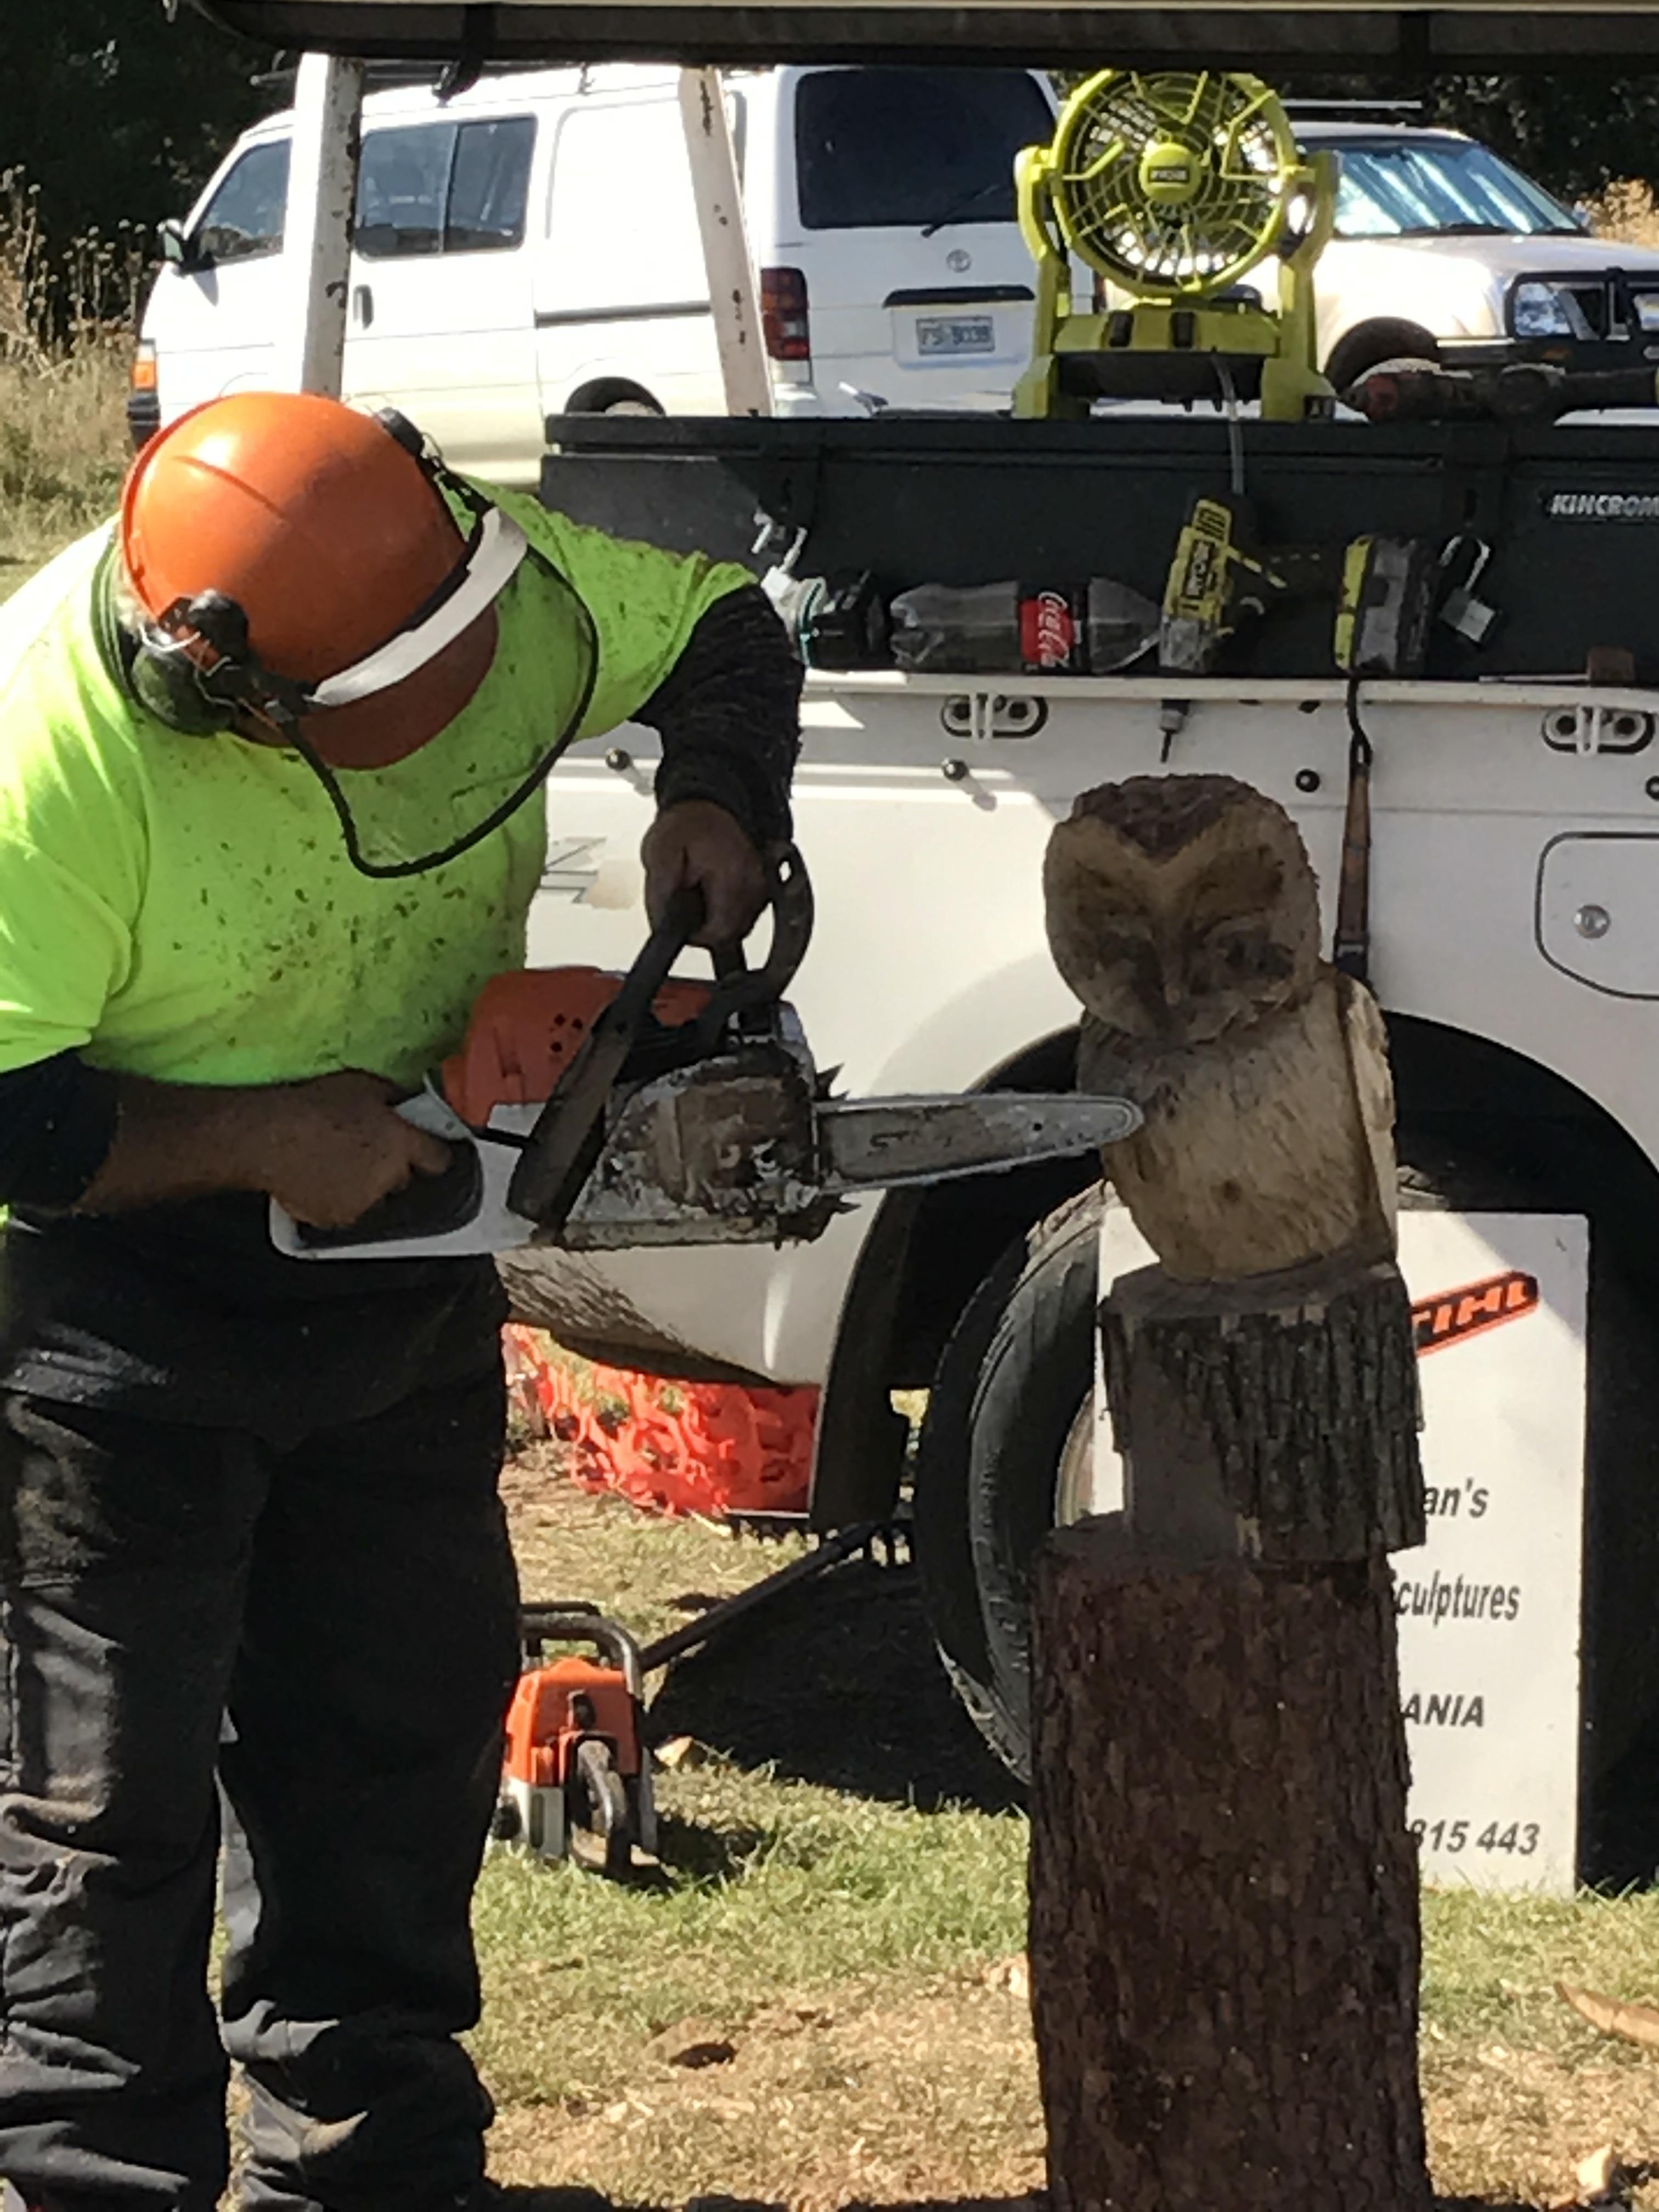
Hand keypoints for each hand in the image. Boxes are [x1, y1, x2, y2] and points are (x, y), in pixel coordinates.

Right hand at [78, 1069, 453, 1222]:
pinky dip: (336, 1196)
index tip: (430, 1149)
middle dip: (392, 1165)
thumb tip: (406, 1100)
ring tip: (334, 1159)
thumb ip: (393, 1097)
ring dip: (364, 1182)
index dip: (435, 1153)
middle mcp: (388, 1178)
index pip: (439, 1159)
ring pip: (374, 1195)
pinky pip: (345, 1209)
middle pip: (405, 1178)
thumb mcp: (361, 1085)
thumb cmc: (311, 1105)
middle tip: (364, 1145)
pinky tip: (317, 1174)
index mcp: (400, 1144)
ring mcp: (361, 1203)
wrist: (265, 1136)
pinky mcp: (334, 1219)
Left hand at [641, 801, 766, 949]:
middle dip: (705, 925)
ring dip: (716, 917)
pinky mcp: (763, 885)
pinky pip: (746, 912)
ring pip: (739, 927)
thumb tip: (663, 928)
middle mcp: (754, 884)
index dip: (694, 936)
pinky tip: (713, 889)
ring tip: (700, 888)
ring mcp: (761, 885)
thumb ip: (660, 896)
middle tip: (688, 899)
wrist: (707, 803)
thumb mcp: (659, 855)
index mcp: (731, 878)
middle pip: (730, 934)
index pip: (717, 934)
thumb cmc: (685, 824)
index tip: (680, 922)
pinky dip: (728, 907)